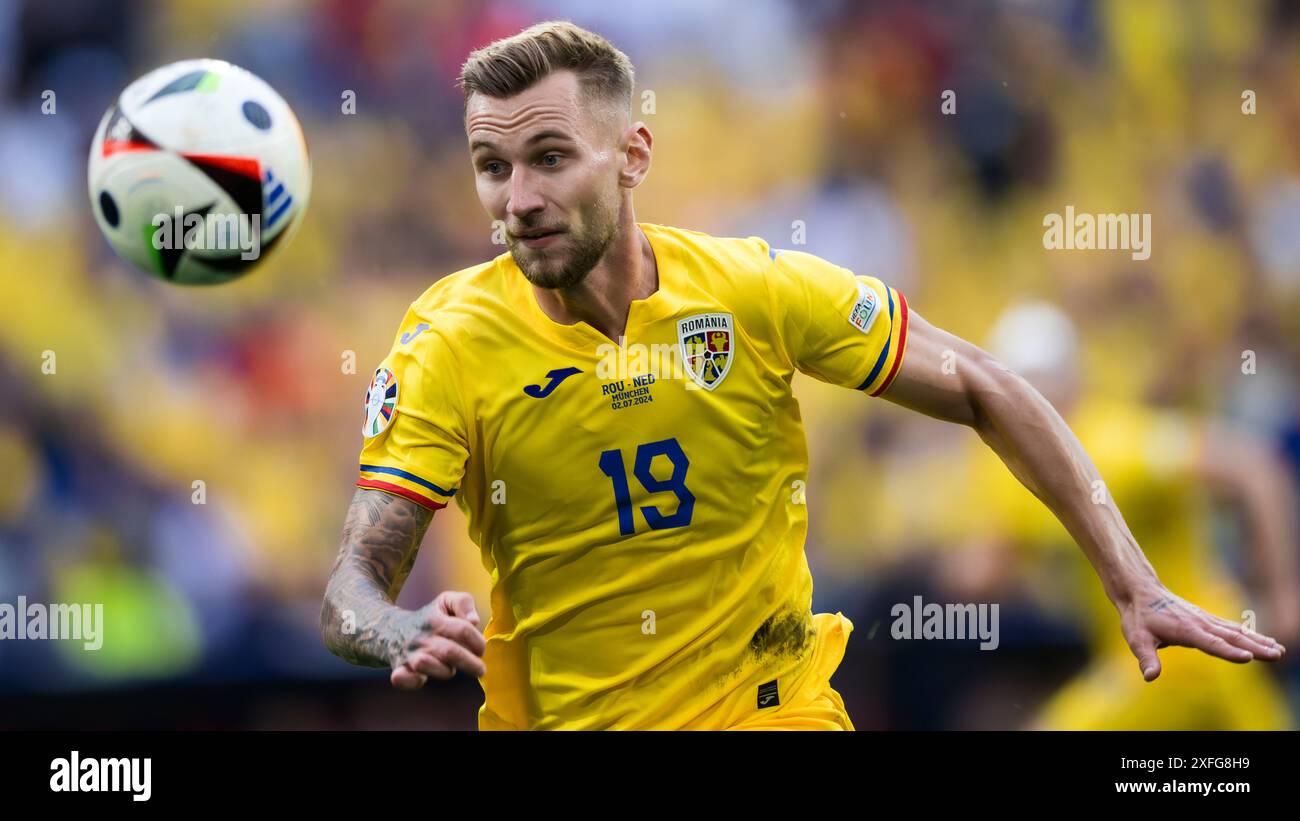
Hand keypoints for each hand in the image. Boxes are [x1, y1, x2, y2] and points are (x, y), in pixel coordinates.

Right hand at [389, 591, 486, 689]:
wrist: (390, 628)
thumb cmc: (428, 617)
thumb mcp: (445, 601)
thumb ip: (463, 603)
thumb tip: (474, 621)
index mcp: (434, 619)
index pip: (463, 630)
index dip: (478, 642)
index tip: (481, 650)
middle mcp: (421, 637)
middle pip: (450, 651)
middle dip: (470, 663)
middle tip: (479, 669)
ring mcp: (409, 654)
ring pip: (426, 664)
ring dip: (445, 671)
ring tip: (452, 670)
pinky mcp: (399, 670)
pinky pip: (402, 678)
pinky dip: (412, 680)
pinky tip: (423, 679)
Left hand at [1117, 583, 1285, 681]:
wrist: (1140, 591)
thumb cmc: (1137, 617)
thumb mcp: (1136, 638)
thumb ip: (1146, 658)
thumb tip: (1150, 677)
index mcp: (1185, 630)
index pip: (1210, 643)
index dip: (1228, 651)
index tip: (1248, 658)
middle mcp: (1200, 623)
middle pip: (1231, 637)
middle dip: (1255, 647)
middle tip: (1277, 655)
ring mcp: (1205, 619)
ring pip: (1236, 631)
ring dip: (1258, 641)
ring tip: (1279, 650)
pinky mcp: (1206, 619)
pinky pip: (1231, 627)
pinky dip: (1250, 634)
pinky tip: (1264, 640)